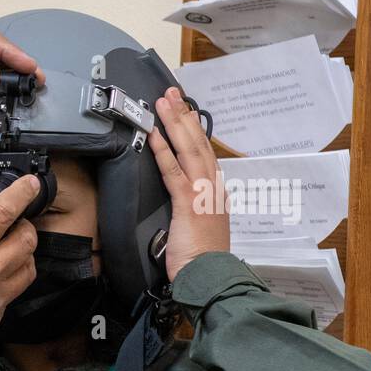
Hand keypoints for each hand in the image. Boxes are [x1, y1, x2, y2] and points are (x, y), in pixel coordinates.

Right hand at [0, 175, 41, 370]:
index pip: (4, 212)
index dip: (22, 193)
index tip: (31, 185)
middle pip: (28, 240)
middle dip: (24, 226)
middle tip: (13, 225)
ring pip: (29, 269)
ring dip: (22, 256)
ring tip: (5, 253)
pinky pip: (11, 296)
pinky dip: (4, 285)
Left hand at [147, 86, 231, 281]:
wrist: (209, 277)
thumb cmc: (201, 259)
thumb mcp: (197, 227)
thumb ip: (192, 209)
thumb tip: (183, 200)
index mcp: (215, 191)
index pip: (203, 153)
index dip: (192, 130)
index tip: (183, 111)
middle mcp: (212, 186)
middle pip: (198, 143)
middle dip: (184, 116)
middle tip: (172, 92)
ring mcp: (203, 192)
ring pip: (189, 150)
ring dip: (175, 123)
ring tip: (164, 101)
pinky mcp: (189, 202)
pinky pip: (174, 171)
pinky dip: (164, 151)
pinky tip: (155, 133)